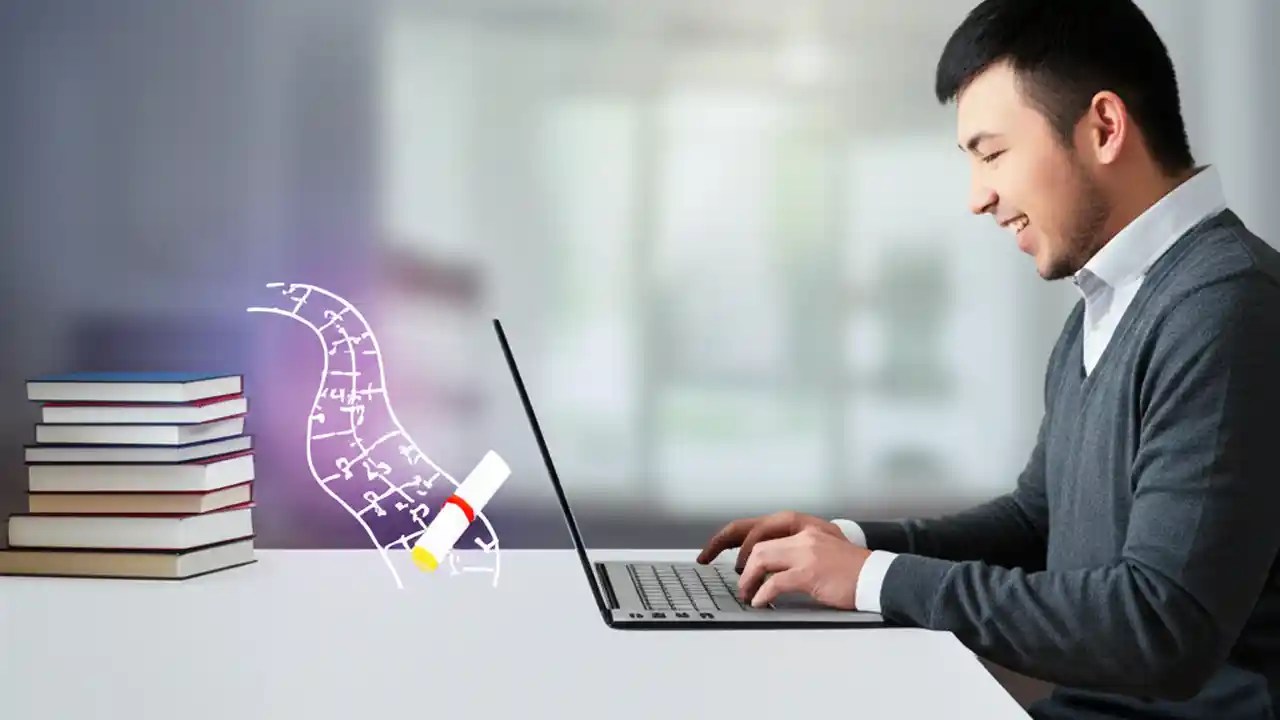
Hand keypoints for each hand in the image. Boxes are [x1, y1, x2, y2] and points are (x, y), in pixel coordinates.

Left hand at [737, 526, 872, 608]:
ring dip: (749, 578)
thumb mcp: (825, 545)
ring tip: (747, 593)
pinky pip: (775, 582)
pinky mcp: (810, 573)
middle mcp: (805, 534)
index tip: (729, 552)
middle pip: (758, 542)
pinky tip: (761, 601)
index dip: (739, 537)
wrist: (879, 576)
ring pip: (761, 558)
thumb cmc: (854, 568)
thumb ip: (800, 547)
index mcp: (807, 525)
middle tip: (741, 581)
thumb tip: (771, 563)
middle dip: (742, 563)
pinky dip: (763, 593)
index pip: (763, 524)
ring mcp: (807, 552)